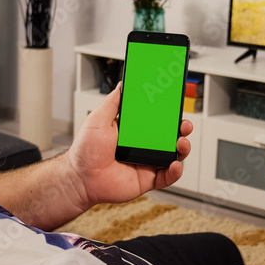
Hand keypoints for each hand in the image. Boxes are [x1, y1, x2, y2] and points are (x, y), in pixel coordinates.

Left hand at [65, 82, 192, 206]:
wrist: (80, 178)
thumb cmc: (85, 151)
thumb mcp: (98, 119)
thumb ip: (113, 102)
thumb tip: (123, 85)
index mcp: (133, 130)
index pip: (156, 118)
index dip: (167, 112)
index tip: (175, 102)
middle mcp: (143, 145)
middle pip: (169, 135)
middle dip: (181, 128)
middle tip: (184, 123)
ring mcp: (147, 162)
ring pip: (173, 155)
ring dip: (183, 148)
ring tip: (181, 142)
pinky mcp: (148, 179)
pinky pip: (167, 177)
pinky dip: (175, 171)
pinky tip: (174, 164)